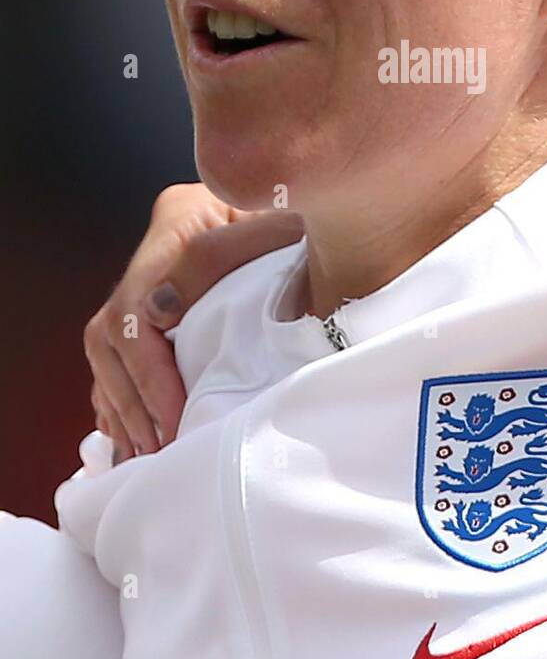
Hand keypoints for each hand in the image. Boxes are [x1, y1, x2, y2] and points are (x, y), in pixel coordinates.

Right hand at [84, 184, 302, 460]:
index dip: (149, 373)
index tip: (174, 418)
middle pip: (110, 336)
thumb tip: (160, 310)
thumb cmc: (311, 220)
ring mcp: (153, 273)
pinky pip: (118, 357)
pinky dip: (125, 398)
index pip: (135, 310)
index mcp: (177, 219)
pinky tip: (136, 435)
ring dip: (124, 405)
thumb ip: (220, 258)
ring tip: (146, 452)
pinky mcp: (161, 302)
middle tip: (157, 448)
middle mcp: (156, 246)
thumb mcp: (280, 229)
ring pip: (106, 350)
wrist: (329, 206)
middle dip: (132, 399)